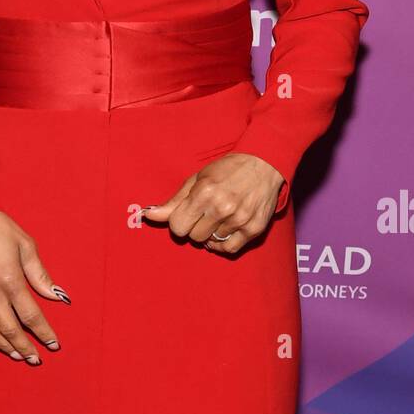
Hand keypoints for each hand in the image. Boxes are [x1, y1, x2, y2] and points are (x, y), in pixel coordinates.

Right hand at [0, 211, 69, 362]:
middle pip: (10, 330)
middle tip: (36, 359)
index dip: (44, 333)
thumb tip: (57, 296)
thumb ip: (40, 275)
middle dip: (25, 348)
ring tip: (17, 355)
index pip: (30, 316)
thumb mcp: (25, 245)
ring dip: (5, 347)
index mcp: (10, 279)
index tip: (54, 345)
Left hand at [142, 152, 284, 254]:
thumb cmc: (227, 170)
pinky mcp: (254, 229)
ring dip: (211, 233)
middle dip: (195, 227)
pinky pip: (230, 249)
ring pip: (211, 243)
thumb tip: (148, 215)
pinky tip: (224, 230)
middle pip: (194, 236)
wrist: (264, 164)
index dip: (179, 221)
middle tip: (205, 213)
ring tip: (218, 216)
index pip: (177, 226)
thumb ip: (174, 201)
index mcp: (204, 193)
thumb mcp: (197, 179)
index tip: (187, 213)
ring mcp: (240, 220)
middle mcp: (222, 208)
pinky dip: (223, 243)